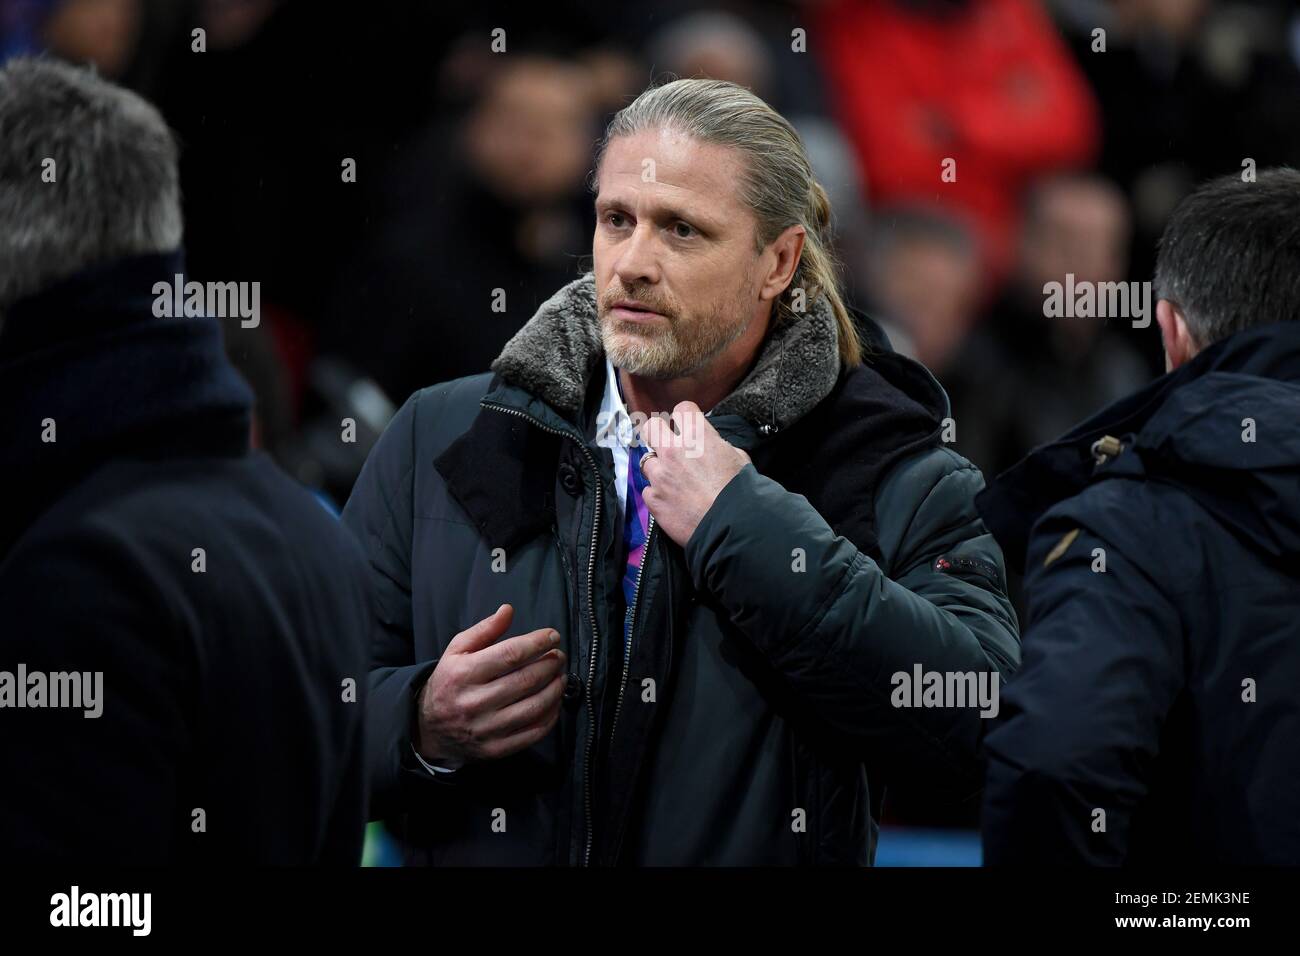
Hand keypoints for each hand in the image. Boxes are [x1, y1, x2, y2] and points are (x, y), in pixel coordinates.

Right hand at [414, 604, 565, 762]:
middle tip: (559, 656)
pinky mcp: (496, 749)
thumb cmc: (449, 682)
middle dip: (550, 664)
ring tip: (561, 676)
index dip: (537, 643)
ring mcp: (486, 728)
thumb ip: (484, 629)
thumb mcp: (456, 651)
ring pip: (534, 707)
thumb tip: (508, 610)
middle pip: (526, 680)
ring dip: (555, 689)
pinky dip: (551, 716)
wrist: (428, 727)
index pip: (510, 654)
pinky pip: (533, 733)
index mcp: (464, 674)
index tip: (553, 636)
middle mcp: (475, 702)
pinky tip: (555, 702)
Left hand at [637, 401, 751, 546]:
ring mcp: (660, 475)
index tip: (688, 425)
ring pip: (646, 460)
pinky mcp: (653, 498)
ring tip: (672, 480)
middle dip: (658, 433)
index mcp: (697, 436)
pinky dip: (658, 494)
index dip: (687, 416)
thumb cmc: (740, 493)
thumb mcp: (739, 459)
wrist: (730, 527)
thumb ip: (720, 447)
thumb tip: (714, 447)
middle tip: (668, 445)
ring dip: (658, 468)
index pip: (683, 408)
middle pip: (651, 426)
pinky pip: (648, 490)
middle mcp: (673, 451)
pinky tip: (672, 501)